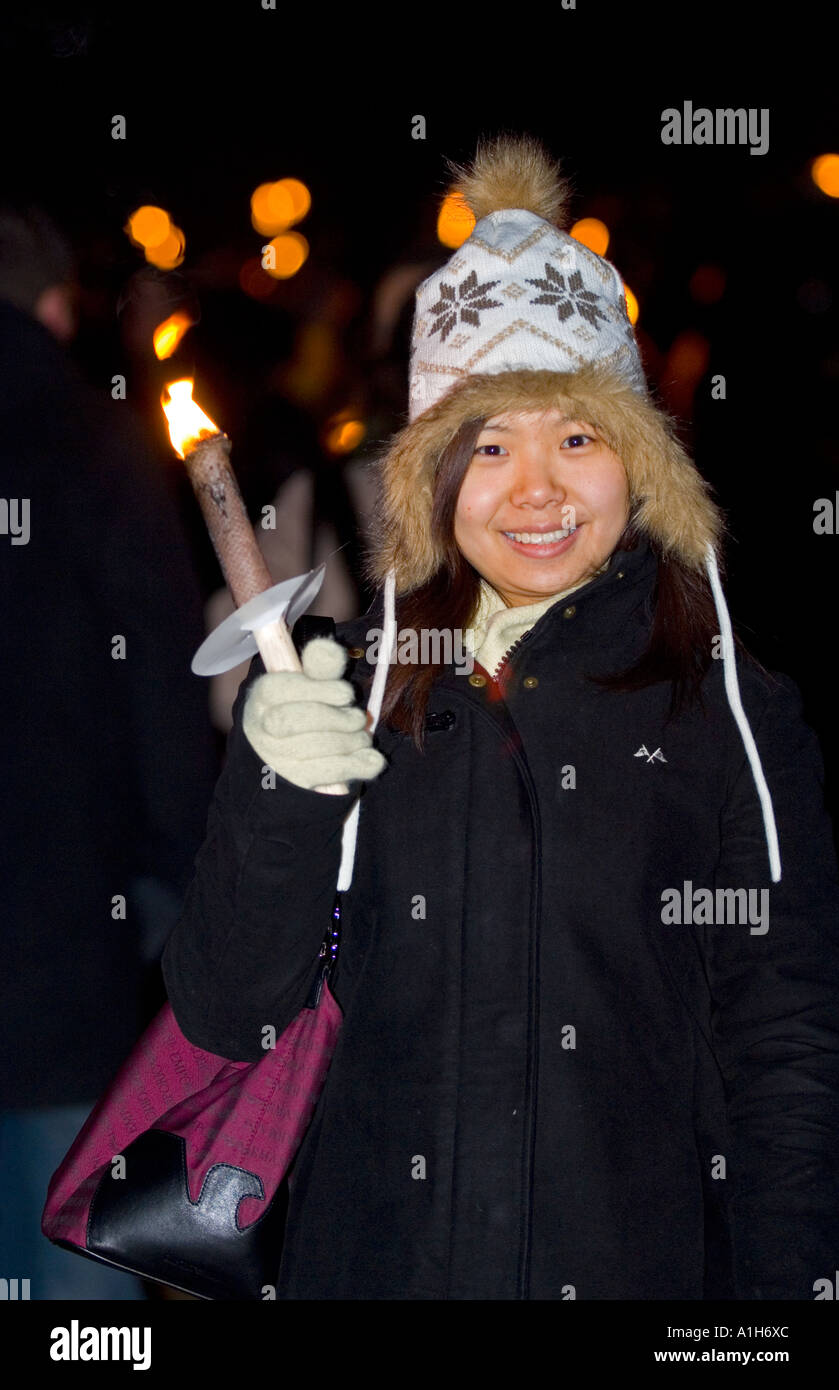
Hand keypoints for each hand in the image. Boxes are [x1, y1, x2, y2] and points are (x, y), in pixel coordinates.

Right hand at [242, 636, 386, 791]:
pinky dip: (355, 764)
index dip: (318, 690)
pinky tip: (371, 758)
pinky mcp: (294, 782)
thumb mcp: (311, 684)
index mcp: (262, 696)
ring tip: (362, 735)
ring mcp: (275, 757)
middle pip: (292, 721)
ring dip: (350, 741)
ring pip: (314, 748)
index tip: (347, 693)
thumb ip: (320, 666)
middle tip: (359, 718)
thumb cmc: (304, 709)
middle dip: (335, 718)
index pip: (280, 689)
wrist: (288, 759)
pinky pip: (326, 772)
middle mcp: (261, 727)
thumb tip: (328, 647)